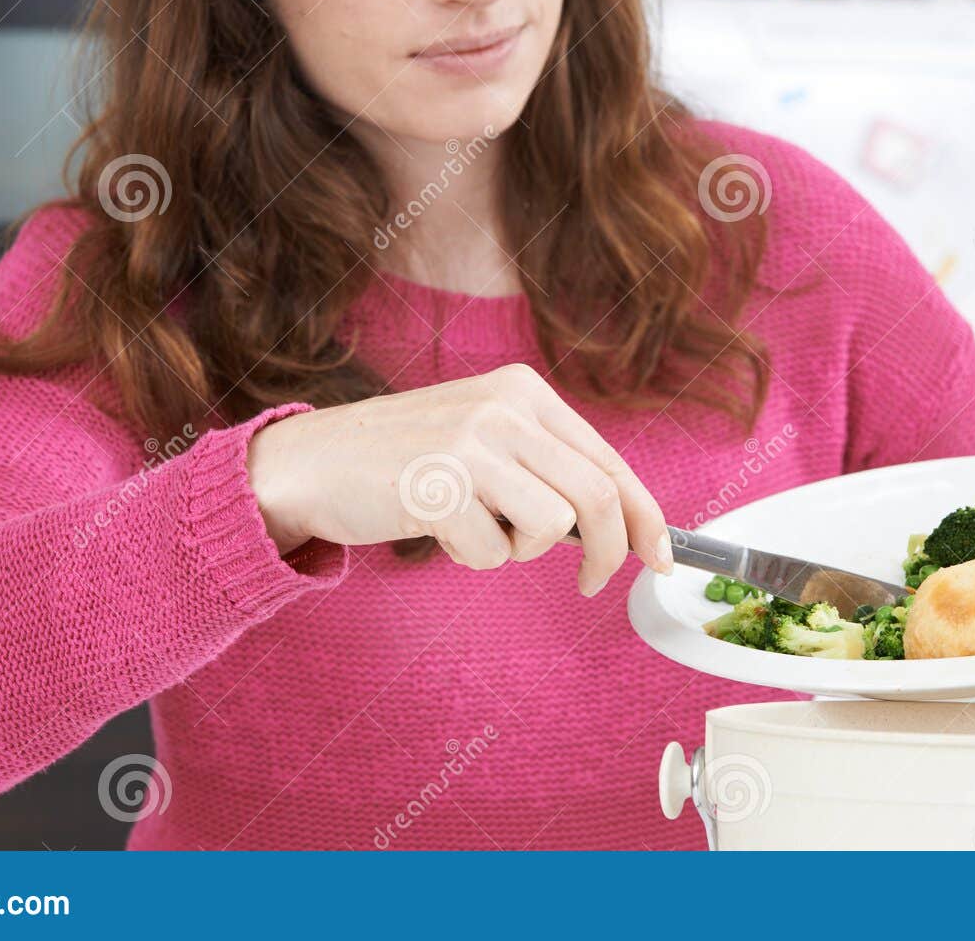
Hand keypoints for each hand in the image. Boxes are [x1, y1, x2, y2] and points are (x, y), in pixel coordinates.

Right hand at [245, 364, 673, 595]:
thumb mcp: (483, 438)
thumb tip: (619, 523)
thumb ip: (544, 465)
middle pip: (598, 497)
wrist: (312, 462)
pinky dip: (471, 557)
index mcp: (523, 391)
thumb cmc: (405, 460)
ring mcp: (471, 443)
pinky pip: (491, 552)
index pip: (609, 460)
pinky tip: (437, 528)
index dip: (646, 516)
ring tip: (476, 529)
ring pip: (551, 525)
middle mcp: (504, 408)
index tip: (661, 556)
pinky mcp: (439, 485)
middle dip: (607, 553)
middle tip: (591, 583)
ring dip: (519, 550)